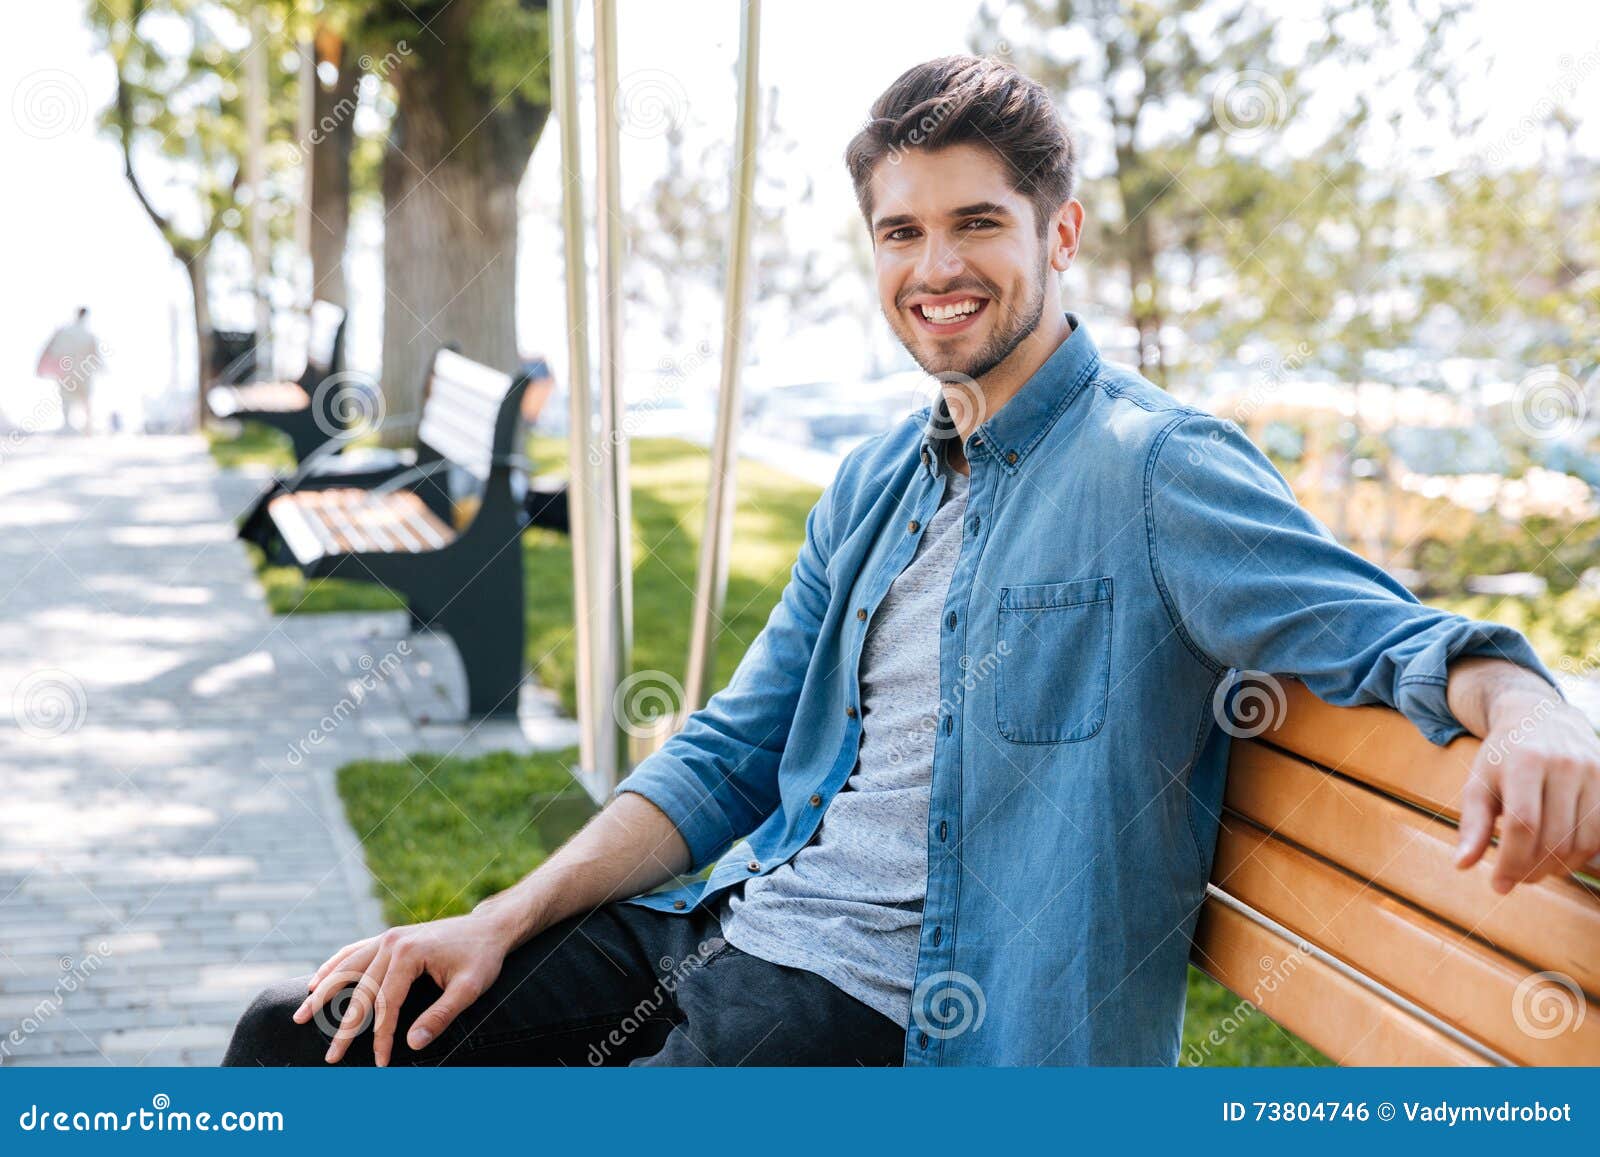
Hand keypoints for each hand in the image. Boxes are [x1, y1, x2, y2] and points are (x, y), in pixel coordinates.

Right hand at [294, 910, 516, 1065]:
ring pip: (347, 968)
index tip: (381, 1062)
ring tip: (301, 1014)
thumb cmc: (482, 958)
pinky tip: (319, 981)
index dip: (382, 1037)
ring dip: (324, 992)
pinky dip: (334, 966)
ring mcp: (387, 937)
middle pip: (360, 991)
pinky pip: (354, 952)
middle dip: (345, 1028)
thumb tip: (411, 1045)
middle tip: (330, 1057)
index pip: (386, 1005)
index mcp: (408, 954)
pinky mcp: (389, 937)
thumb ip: (440, 1016)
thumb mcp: (469, 989)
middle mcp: (391, 943)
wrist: (489, 928)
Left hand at [1455, 689, 1599, 892]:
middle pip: (1554, 837)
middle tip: (1515, 880)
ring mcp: (1592, 772)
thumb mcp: (1479, 782)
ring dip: (1558, 868)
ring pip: (1582, 841)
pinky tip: (1558, 859)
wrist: (1539, 717)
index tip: (1498, 884)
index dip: (1511, 861)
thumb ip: (1472, 823)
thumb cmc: (1502, 757)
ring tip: (1534, 871)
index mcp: (1525, 762)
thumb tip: (1462, 865)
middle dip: (1532, 869)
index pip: (1522, 824)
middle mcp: (1564, 765)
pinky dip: (1580, 856)